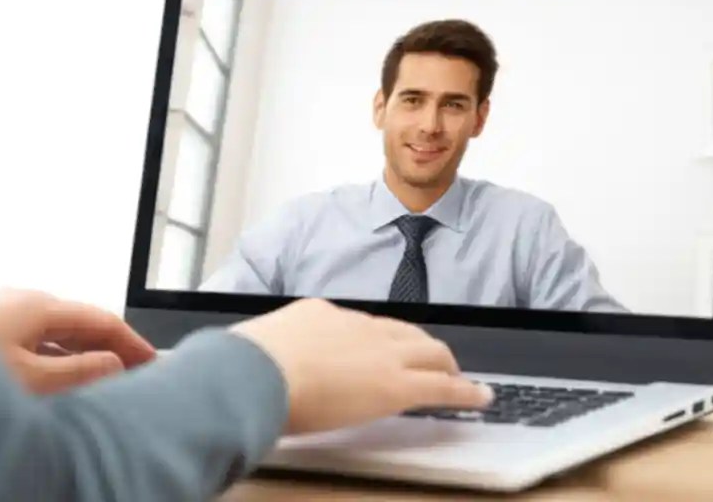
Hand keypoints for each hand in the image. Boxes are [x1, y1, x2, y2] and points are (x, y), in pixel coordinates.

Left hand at [0, 289, 156, 394]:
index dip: (131, 342)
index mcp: (39, 305)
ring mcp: (0, 313)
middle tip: (135, 376)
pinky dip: (56, 358)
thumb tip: (114, 362)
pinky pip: (34, 341)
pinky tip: (59, 378)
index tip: (154, 363)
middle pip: (80, 324)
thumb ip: (78, 372)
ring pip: (55, 333)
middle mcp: (22, 301)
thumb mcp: (30, 380)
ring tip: (104, 380)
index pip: (101, 319)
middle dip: (110, 348)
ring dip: (82, 355)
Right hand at [230, 298, 492, 434]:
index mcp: (318, 314)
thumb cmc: (239, 370)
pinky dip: (465, 391)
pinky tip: (479, 397)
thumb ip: (255, 357)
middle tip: (432, 361)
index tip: (376, 350)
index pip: (358, 324)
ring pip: (429, 352)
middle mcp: (354, 325)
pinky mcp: (395, 384)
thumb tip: (233, 367)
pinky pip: (441, 386)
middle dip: (420, 346)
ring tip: (460, 377)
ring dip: (446, 364)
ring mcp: (378, 352)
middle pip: (402, 330)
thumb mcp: (247, 352)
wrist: (254, 375)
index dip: (375, 340)